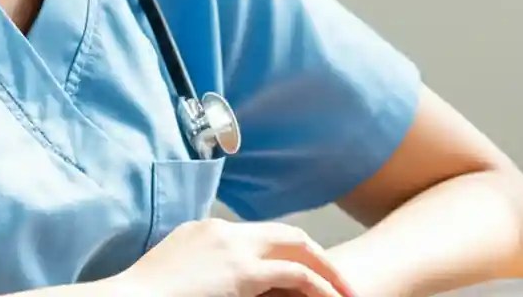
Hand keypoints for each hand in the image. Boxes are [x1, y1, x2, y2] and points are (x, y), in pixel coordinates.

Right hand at [110, 218, 357, 296]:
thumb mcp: (173, 275)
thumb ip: (199, 274)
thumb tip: (212, 285)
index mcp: (206, 232)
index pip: (258, 236)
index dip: (286, 254)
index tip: (306, 274)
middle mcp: (224, 232)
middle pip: (286, 235)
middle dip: (317, 256)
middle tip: (339, 281)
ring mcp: (233, 248)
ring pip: (299, 249)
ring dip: (328, 271)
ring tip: (348, 293)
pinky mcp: (241, 272)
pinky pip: (297, 276)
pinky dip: (321, 287)